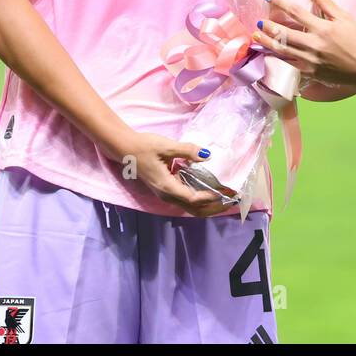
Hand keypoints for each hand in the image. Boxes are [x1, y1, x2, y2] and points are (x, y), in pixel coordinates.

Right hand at [115, 131, 235, 217]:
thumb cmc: (144, 147)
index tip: (225, 190)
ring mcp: (165, 194)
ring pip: (189, 206)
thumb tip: (207, 155)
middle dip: (212, 208)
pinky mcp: (165, 189)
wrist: (125, 149)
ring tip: (224, 199)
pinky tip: (209, 190)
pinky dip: (199, 198)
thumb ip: (187, 151)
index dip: (210, 197)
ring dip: (207, 205)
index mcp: (167, 187)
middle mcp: (166, 195)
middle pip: (193, 209)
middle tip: (230, 202)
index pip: (193, 198)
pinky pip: (185, 199)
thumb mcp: (166, 146)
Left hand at [253, 0, 355, 90]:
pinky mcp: (311, 73)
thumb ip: (325, 2)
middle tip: (258, 20)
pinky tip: (269, 54)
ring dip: (267, 42)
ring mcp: (311, 60)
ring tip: (256, 36)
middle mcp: (314, 44)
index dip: (280, 2)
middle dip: (269, 26)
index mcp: (323, 28)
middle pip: (284, 33)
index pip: (296, 12)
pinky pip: (289, 65)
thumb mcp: (344, 17)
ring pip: (283, 50)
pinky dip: (278, 59)